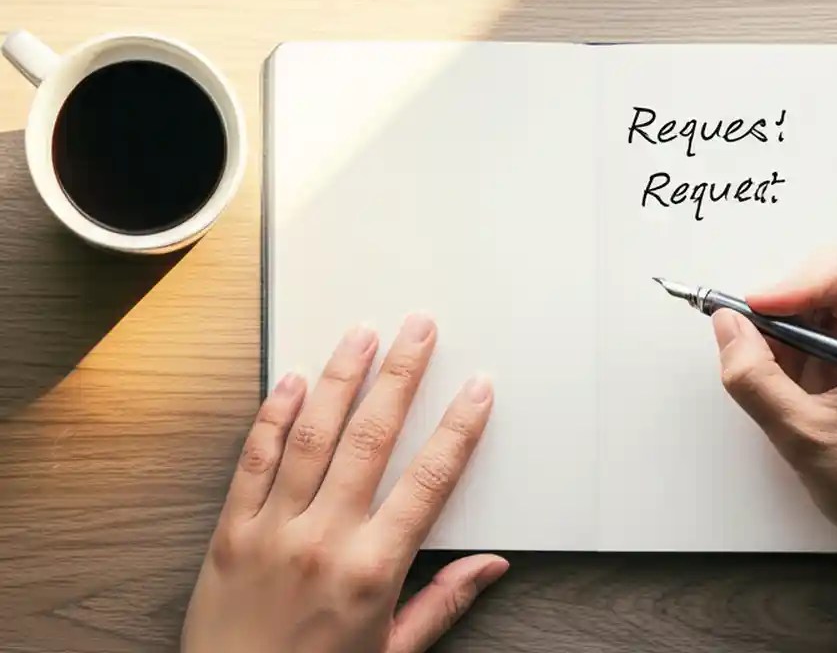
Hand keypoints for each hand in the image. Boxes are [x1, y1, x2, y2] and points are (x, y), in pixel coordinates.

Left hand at [183, 315, 505, 652]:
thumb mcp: (393, 652)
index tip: (476, 390)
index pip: (428, 481)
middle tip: (419, 329)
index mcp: (372, 569)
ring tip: (363, 334)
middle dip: (402, 376)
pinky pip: (254, 458)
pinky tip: (295, 380)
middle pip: (371, 438)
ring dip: (342, 378)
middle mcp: (324, 538)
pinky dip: (274, 416)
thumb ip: (444, 603)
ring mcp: (273, 528)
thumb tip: (492, 567)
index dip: (458, 429)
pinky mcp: (230, 530)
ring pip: (313, 434)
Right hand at [712, 248, 836, 651]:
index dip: (801, 279)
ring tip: (768, 363)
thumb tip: (727, 325)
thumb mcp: (802, 438)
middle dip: (790, 300)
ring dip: (796, 324)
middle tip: (748, 331)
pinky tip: (792, 376)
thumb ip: (755, 377)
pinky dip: (810, 343)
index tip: (758, 308)